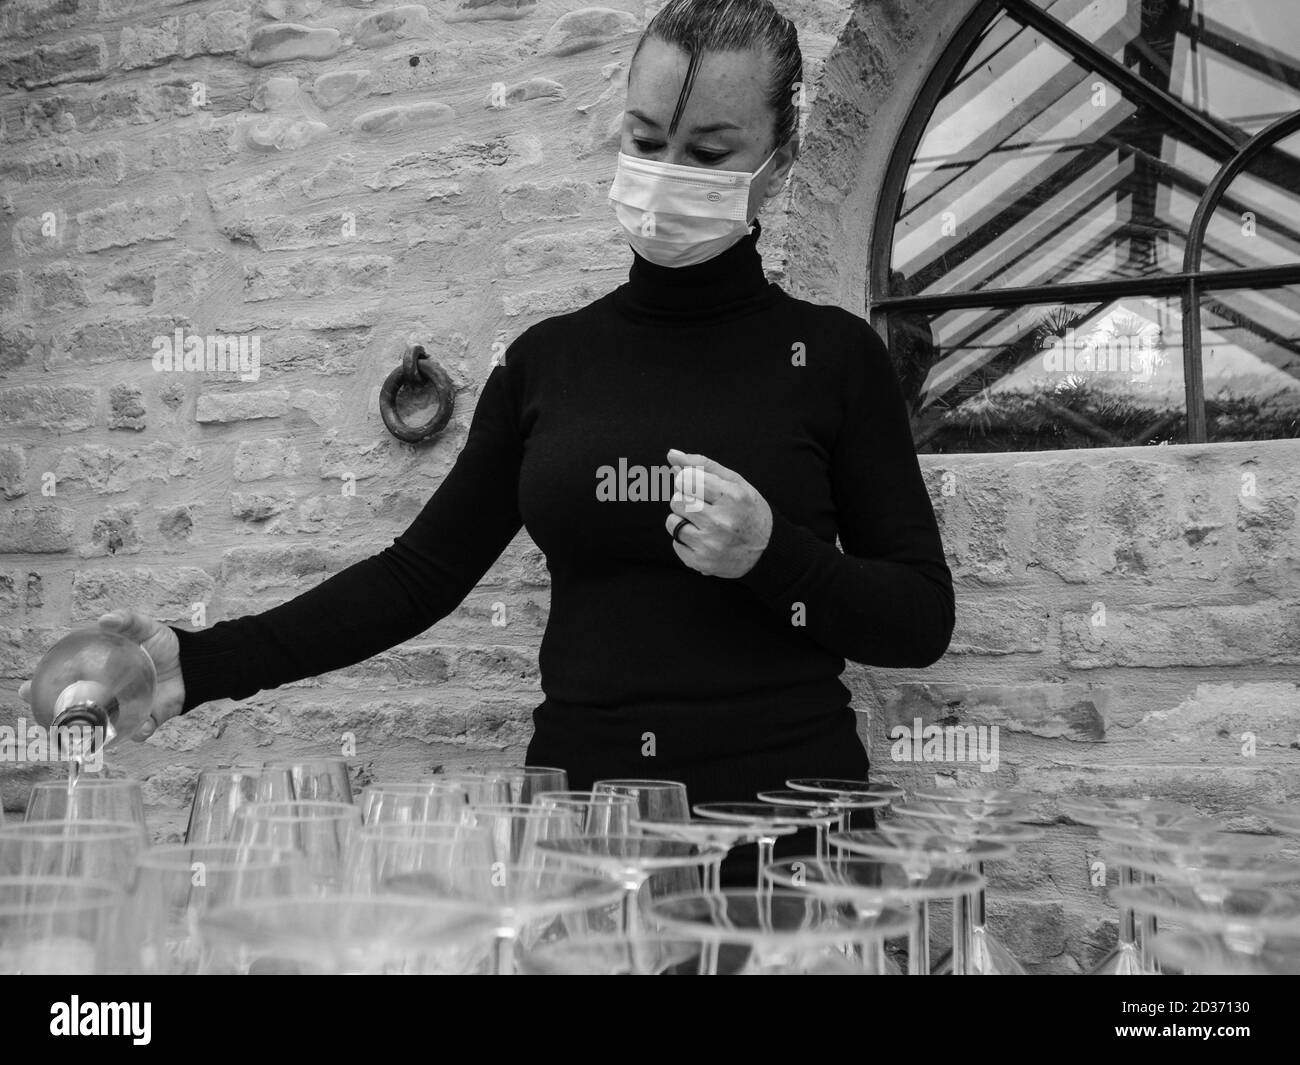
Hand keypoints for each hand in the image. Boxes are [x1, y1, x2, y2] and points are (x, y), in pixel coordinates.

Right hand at [19, 610, 185, 741]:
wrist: (194, 662)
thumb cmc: (163, 644)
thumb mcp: (144, 627)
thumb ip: (126, 621)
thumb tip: (104, 619)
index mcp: (101, 673)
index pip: (65, 680)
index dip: (42, 686)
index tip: (25, 690)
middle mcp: (109, 695)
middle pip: (77, 710)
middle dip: (59, 718)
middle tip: (49, 719)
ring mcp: (127, 710)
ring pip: (103, 728)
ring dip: (95, 735)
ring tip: (91, 736)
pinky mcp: (149, 719)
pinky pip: (139, 731)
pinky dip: (140, 731)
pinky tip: (143, 727)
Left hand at [664, 448, 772, 578]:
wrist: (767, 550)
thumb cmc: (748, 509)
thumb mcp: (734, 482)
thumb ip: (702, 465)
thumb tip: (671, 454)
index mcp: (732, 497)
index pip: (686, 479)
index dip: (689, 481)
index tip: (700, 488)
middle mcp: (721, 521)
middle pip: (677, 500)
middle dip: (686, 500)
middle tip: (705, 507)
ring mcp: (711, 545)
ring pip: (672, 522)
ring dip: (682, 520)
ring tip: (702, 523)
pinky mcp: (702, 563)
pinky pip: (675, 543)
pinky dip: (685, 540)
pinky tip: (704, 540)